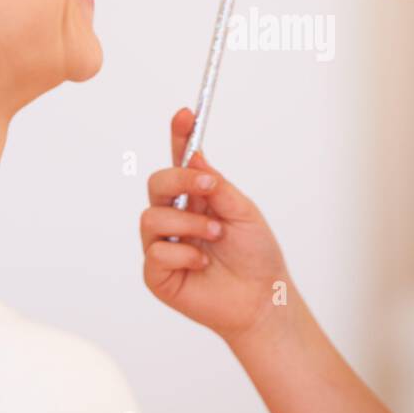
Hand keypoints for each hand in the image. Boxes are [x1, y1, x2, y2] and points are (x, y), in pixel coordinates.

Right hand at [140, 108, 289, 343]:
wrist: (262, 298)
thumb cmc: (255, 255)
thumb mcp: (243, 211)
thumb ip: (217, 186)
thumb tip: (194, 159)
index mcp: (197, 199)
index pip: (181, 162)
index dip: (179, 136)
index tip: (185, 114)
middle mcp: (176, 217)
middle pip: (157, 183)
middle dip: (180, 180)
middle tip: (210, 187)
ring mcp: (163, 245)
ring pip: (152, 217)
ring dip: (189, 223)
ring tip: (215, 236)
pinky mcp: (157, 273)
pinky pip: (156, 252)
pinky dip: (183, 253)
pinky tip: (202, 263)